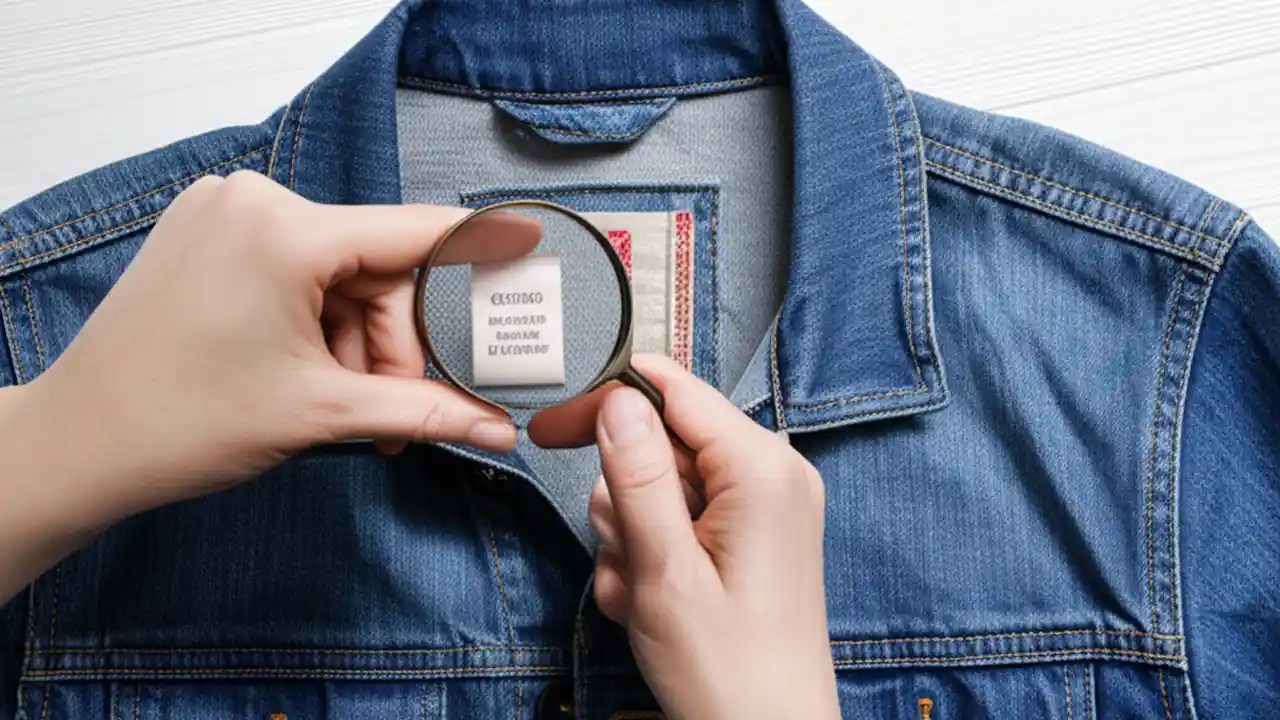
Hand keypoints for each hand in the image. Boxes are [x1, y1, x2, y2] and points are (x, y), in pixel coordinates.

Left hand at [17, 171, 534, 524]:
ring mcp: (224, 211)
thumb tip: (496, 428)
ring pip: (338, 273)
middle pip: (376, 267)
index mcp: (286, 232)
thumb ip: (424, 412)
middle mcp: (255, 201)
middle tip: (394, 406)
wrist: (80, 443)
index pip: (416, 233)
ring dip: (354, 339)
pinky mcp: (208, 231)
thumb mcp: (323, 414)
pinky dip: (317, 319)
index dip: (481, 249)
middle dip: (393, 342)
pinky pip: (297, 267)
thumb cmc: (181, 423)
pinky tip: (306, 369)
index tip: (529, 254)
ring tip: (337, 401)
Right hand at [530, 355, 840, 719]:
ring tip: (646, 594)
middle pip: (660, 442)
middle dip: (623, 500)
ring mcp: (760, 505)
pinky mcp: (748, 534)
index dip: (605, 400)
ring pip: (658, 486)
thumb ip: (639, 477)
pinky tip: (656, 603)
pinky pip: (677, 518)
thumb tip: (617, 401)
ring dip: (631, 539)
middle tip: (630, 560)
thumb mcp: (666, 571)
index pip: (673, 389)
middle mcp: (771, 473)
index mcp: (761, 468)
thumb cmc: (729, 671)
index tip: (548, 428)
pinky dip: (651, 557)